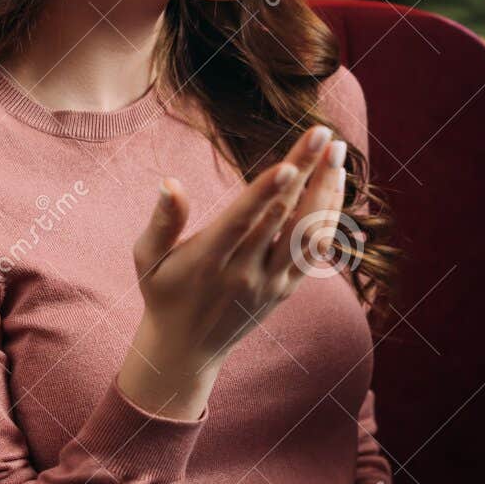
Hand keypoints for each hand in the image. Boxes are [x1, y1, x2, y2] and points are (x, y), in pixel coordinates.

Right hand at [118, 125, 346, 417]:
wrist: (187, 349)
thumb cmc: (164, 293)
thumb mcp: (147, 259)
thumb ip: (162, 221)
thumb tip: (170, 183)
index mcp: (207, 262)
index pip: (243, 222)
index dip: (267, 193)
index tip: (291, 165)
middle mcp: (243, 274)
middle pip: (282, 218)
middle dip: (306, 174)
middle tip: (323, 134)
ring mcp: (270, 283)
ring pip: (307, 235)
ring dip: (326, 192)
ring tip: (336, 153)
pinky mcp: (286, 289)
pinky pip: (314, 250)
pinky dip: (329, 216)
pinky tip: (336, 183)